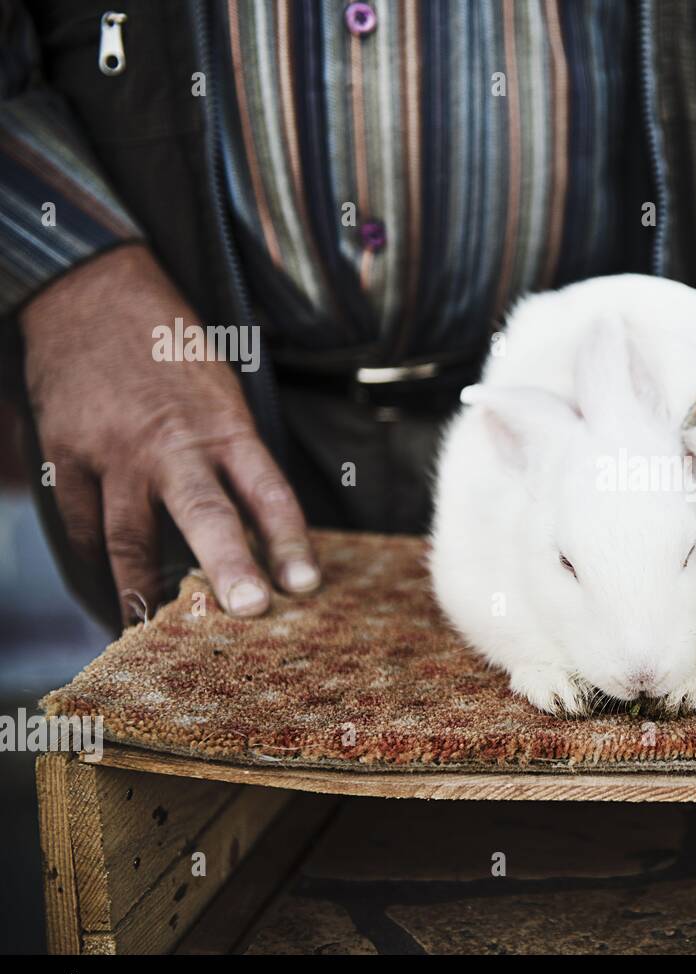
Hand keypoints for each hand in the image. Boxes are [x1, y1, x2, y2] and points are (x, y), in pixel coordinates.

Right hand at [22, 244, 318, 623]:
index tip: (306, 586)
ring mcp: (114, 453)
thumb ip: (235, 454)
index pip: (268, 491)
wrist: (89, 293)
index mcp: (224, 426)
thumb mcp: (223, 389)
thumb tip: (254, 529)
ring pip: (129, 536)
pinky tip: (109, 592)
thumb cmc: (171, 349)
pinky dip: (95, 564)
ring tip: (154, 634)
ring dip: (144, 591)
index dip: (290, 540)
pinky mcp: (64, 456)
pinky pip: (81, 526)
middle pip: (204, 514)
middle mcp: (171, 443)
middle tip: (249, 612)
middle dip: (228, 567)